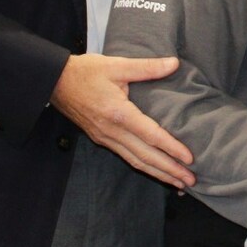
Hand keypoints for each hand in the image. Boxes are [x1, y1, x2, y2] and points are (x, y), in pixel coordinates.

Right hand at [50, 53, 194, 187]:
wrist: (55, 82)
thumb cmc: (85, 72)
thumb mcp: (117, 65)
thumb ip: (147, 67)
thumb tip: (174, 63)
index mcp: (118, 114)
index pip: (151, 136)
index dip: (172, 148)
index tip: (190, 158)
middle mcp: (112, 132)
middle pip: (145, 156)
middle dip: (170, 170)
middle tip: (191, 180)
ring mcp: (105, 138)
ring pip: (136, 161)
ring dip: (158, 173)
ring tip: (178, 182)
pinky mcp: (102, 139)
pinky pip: (126, 157)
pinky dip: (144, 167)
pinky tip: (156, 171)